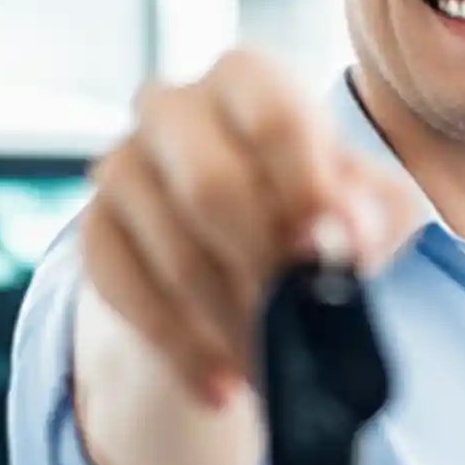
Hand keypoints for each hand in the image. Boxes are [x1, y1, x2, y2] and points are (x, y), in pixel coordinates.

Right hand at [80, 49, 416, 406]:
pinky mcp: (92, 229)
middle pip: (210, 184)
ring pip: (172, 249)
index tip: (334, 250)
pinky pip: (126, 292)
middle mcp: (172, 106)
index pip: (273, 116)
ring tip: (276, 362)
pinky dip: (182, 348)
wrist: (239, 247)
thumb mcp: (367, 202)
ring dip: (231, 319)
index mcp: (247, 78)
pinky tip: (224, 385)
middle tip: (301, 316)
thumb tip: (349, 239)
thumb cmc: (316, 206)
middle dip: (263, 262)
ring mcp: (122, 165)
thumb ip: (372, 211)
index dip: (305, 186)